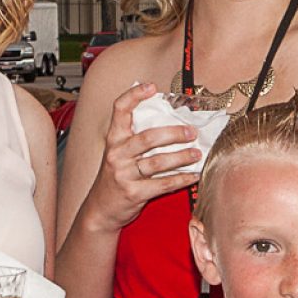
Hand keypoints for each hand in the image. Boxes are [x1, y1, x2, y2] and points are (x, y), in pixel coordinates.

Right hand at [84, 81, 199, 231]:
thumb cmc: (115, 177)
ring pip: (158, 162)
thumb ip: (135, 138)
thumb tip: (170, 120)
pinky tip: (194, 175)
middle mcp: (116, 154)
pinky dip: (181, 179)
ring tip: (197, 153)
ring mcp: (123, 174)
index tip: (152, 87)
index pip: (119, 109)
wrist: (100, 210)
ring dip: (182, 157)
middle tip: (192, 132)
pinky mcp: (133, 193)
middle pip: (148, 138)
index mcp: (113, 139)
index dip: (134, 95)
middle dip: (174, 133)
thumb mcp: (118, 153)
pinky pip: (163, 184)